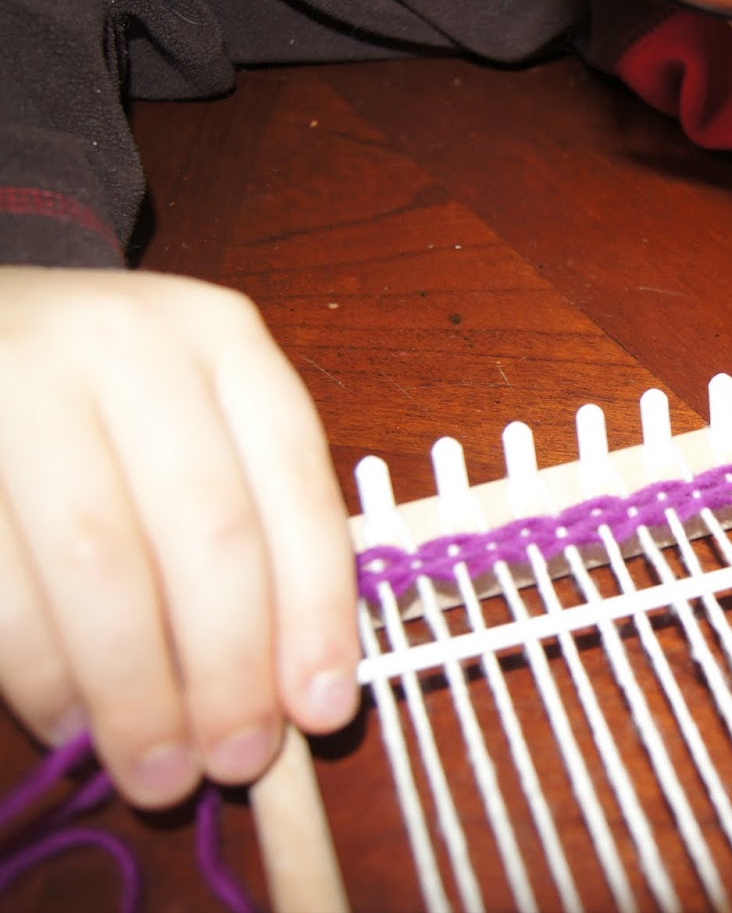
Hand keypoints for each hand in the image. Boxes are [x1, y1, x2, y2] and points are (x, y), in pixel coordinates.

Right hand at [0, 267, 358, 807]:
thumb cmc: (112, 395)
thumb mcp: (201, 419)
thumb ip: (255, 525)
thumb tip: (302, 690)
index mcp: (223, 339)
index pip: (296, 485)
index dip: (317, 609)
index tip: (324, 709)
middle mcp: (130, 347)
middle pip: (206, 533)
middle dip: (230, 669)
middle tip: (239, 761)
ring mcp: (24, 386)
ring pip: (100, 567)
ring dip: (136, 691)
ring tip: (161, 770)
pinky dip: (41, 672)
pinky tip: (72, 723)